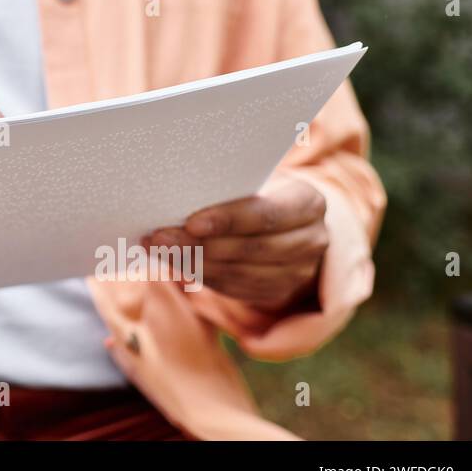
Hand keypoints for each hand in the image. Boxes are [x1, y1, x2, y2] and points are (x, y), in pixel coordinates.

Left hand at [143, 177, 328, 311]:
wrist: (289, 221)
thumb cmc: (261, 189)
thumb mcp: (257, 179)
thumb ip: (230, 186)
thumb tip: (177, 194)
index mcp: (308, 203)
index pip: (267, 214)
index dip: (228, 220)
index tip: (190, 222)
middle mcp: (311, 240)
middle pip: (250, 248)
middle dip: (200, 244)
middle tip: (160, 236)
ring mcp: (298, 272)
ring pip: (240, 273)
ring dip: (194, 262)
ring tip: (160, 248)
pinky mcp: (278, 291)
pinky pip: (235, 288)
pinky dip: (201, 275)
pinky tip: (176, 262)